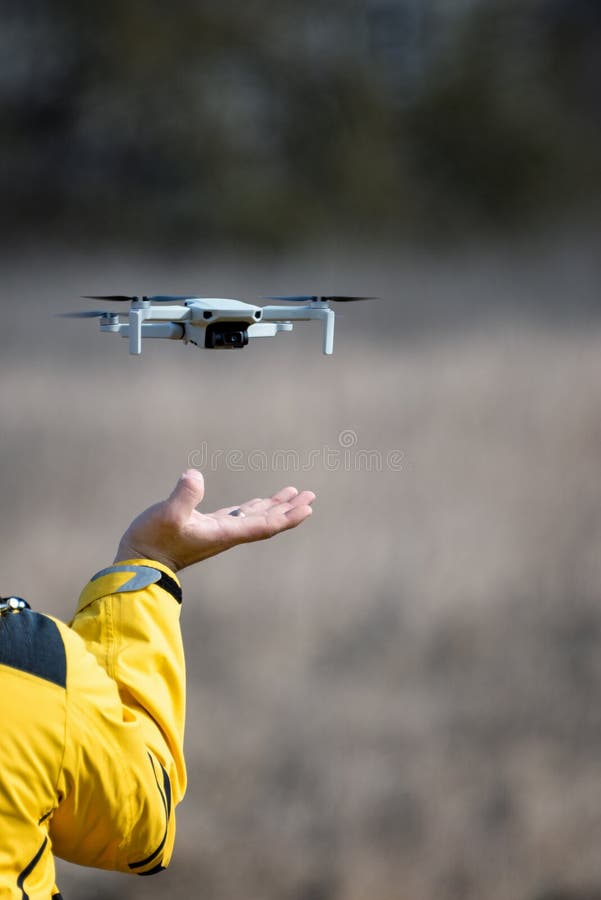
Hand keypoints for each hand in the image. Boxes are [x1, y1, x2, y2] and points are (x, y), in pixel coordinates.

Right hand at [114, 469, 315, 572]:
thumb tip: (194, 476)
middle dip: (289, 508)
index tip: (307, 507)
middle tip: (311, 495)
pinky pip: (239, 515)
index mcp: (224, 532)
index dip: (286, 516)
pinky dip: (254, 507)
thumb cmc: (152, 541)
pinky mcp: (206, 527)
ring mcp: (218, 531)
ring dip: (275, 506)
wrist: (138, 563)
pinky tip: (259, 502)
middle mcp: (226, 534)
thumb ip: (183, 497)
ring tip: (295, 493)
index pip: (264, 525)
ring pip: (255, 517)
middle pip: (266, 520)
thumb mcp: (166, 516)